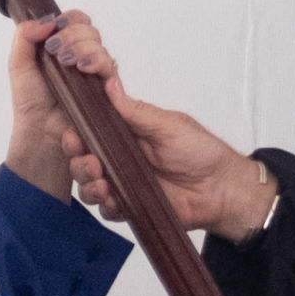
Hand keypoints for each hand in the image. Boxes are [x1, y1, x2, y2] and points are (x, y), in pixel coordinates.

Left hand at [4, 8, 120, 196]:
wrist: (38, 133)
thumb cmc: (30, 102)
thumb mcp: (18, 64)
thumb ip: (24, 36)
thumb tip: (45, 21)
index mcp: (65, 48)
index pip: (78, 21)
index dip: (71, 19)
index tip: (56, 27)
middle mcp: (83, 58)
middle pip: (91, 31)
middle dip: (74, 34)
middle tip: (54, 49)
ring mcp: (95, 75)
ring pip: (101, 47)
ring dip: (84, 47)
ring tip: (65, 60)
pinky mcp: (105, 91)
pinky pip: (110, 69)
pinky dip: (97, 62)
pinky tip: (83, 67)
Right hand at [58, 74, 277, 241]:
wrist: (222, 188)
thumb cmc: (201, 151)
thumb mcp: (168, 125)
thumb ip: (136, 112)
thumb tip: (110, 85)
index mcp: (125, 134)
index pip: (90, 132)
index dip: (76, 133)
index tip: (72, 134)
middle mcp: (119, 159)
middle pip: (83, 161)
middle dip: (79, 163)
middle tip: (91, 163)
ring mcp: (123, 184)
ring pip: (90, 186)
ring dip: (89, 185)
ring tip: (102, 184)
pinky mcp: (131, 207)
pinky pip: (107, 210)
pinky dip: (106, 206)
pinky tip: (113, 200)